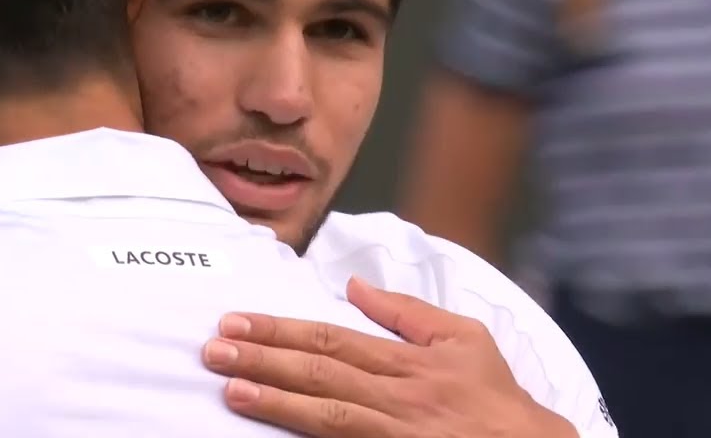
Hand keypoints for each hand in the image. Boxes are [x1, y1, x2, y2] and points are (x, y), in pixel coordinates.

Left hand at [202, 277, 576, 437]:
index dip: (280, 329)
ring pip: (325, 414)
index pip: (330, 339)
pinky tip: (275, 432)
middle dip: (262, 359)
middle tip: (213, 350)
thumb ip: (406, 312)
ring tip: (230, 389)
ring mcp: (393, 433)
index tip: (237, 322)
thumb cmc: (496, 398)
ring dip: (274, 401)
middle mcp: (396, 396)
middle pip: (318, 372)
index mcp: (407, 361)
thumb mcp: (463, 339)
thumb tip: (354, 286)